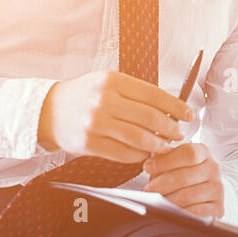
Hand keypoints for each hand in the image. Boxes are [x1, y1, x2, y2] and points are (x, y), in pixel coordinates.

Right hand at [37, 70, 193, 163]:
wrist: (48, 111)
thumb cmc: (85, 95)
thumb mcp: (108, 82)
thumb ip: (135, 93)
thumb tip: (170, 108)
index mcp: (113, 81)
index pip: (154, 94)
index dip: (176, 106)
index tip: (188, 115)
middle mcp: (104, 100)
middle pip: (149, 118)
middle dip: (170, 128)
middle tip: (179, 134)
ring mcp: (95, 123)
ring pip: (138, 137)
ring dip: (158, 144)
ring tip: (166, 146)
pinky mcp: (88, 143)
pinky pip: (122, 153)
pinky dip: (139, 155)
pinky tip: (146, 154)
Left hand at [144, 143, 223, 218]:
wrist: (202, 191)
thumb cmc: (181, 174)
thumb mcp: (173, 161)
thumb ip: (162, 158)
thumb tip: (148, 165)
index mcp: (203, 152)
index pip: (188, 153)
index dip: (166, 161)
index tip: (147, 167)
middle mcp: (213, 168)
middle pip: (186, 176)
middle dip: (162, 184)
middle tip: (148, 189)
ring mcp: (217, 188)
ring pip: (189, 195)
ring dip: (168, 200)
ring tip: (155, 201)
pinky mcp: (218, 207)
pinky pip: (196, 211)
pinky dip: (180, 212)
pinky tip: (170, 211)